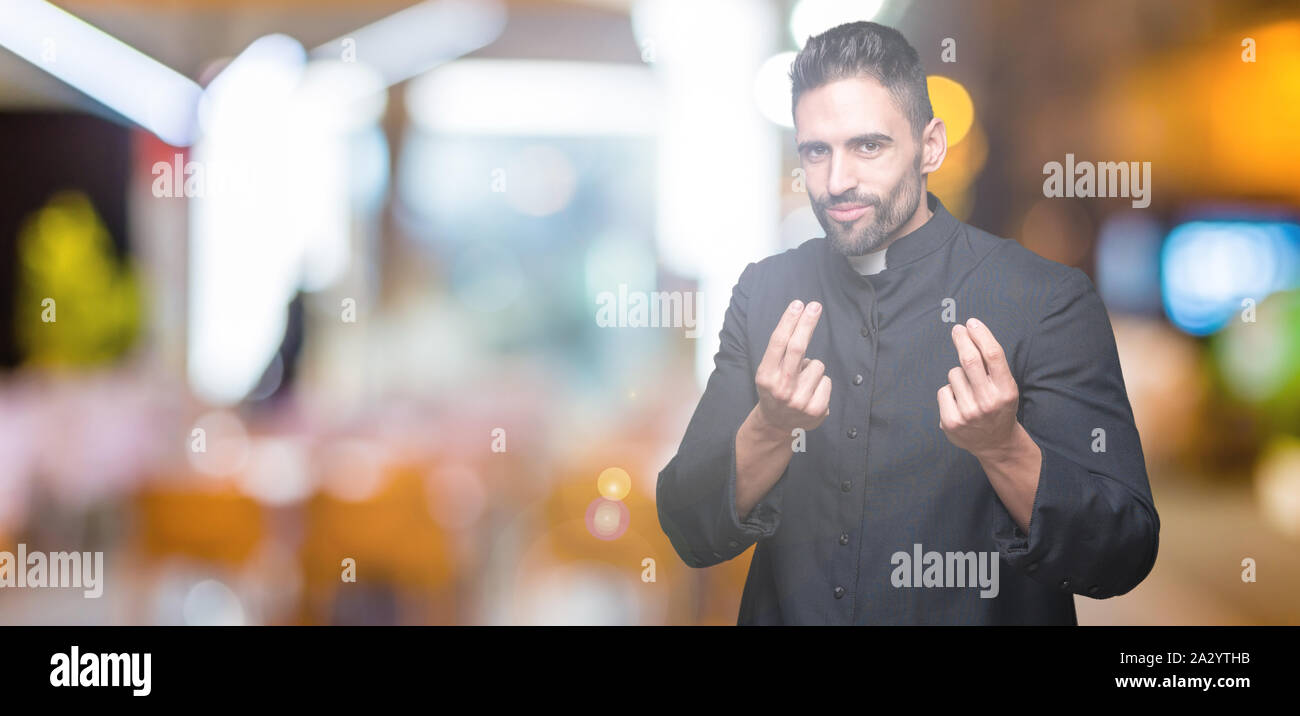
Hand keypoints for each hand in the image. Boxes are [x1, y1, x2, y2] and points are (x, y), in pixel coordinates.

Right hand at [752, 300, 831, 436]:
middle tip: (815, 306)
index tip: (798, 304)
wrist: (776, 424)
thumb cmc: (775, 390)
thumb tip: (801, 322)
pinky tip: (811, 392)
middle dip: (807, 324)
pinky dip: (821, 383)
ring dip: (813, 369)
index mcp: (766, 376)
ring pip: (818, 365)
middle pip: (798, 348)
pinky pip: (827, 381)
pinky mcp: (816, 409)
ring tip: (803, 382)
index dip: (789, 321)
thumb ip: (781, 353)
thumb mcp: (767, 372)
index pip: (778, 343)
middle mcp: (781, 388)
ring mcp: (800, 400)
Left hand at [938, 317, 1020, 458]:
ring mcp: (968, 413)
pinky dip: (949, 392)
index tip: (972, 323)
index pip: (992, 355)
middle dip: (962, 339)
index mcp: (1006, 390)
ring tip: (969, 391)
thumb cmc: (998, 407)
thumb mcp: (1006, 387)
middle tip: (958, 330)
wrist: (995, 444)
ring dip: (958, 376)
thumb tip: (972, 332)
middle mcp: (988, 401)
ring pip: (953, 374)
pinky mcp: (951, 421)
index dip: (981, 335)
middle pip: (969, 359)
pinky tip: (959, 403)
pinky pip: (943, 390)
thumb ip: (992, 366)